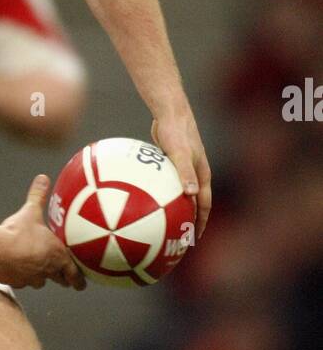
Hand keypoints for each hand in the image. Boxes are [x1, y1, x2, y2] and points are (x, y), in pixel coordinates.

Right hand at [0, 174, 85, 289]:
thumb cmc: (18, 234)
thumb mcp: (31, 211)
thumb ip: (38, 196)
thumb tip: (43, 179)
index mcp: (57, 256)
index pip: (73, 273)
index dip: (78, 280)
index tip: (80, 284)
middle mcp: (48, 270)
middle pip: (59, 279)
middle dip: (61, 278)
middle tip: (64, 278)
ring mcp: (32, 279)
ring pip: (40, 281)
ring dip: (40, 276)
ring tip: (36, 270)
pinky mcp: (16, 282)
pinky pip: (21, 282)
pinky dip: (20, 277)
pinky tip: (16, 269)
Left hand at [151, 110, 211, 238]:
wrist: (170, 111)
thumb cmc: (176, 132)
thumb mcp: (180, 154)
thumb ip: (185, 173)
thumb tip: (190, 195)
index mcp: (202, 175)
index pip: (204, 205)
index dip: (201, 222)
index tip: (194, 238)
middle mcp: (195, 174)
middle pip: (194, 203)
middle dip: (189, 221)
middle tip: (178, 237)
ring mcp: (184, 168)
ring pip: (181, 194)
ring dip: (176, 209)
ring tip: (163, 224)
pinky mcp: (172, 163)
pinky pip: (167, 184)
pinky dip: (162, 195)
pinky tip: (146, 201)